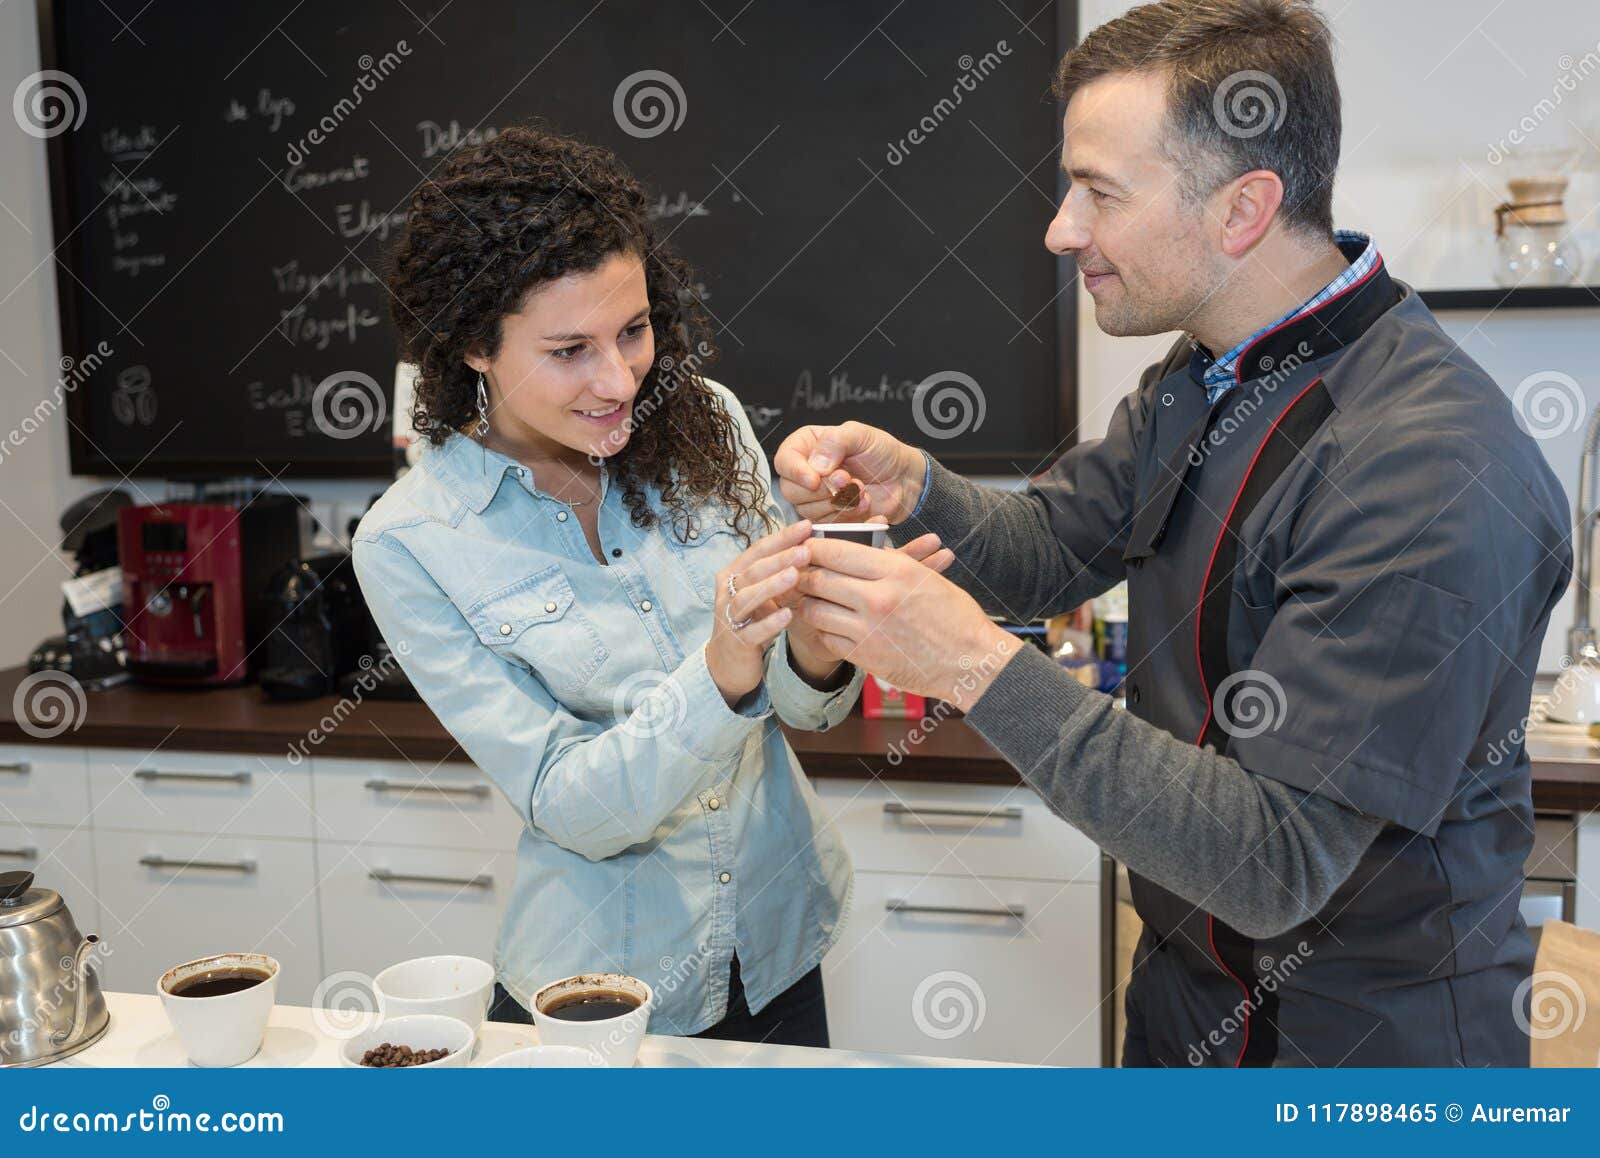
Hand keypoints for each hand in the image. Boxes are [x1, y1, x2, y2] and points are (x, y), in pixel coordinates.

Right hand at [706, 519, 813, 705]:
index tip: (807, 526)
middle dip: (779, 558)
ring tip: (795, 576)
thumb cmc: (751, 621)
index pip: (758, 550)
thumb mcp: (762, 594)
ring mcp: (728, 617)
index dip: (782, 537)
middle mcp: (727, 592)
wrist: (728, 663)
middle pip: (752, 570)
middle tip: (806, 550)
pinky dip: (769, 622)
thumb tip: (811, 547)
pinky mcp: (736, 642)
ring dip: (771, 585)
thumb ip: (778, 573)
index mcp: (734, 574)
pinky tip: (787, 615)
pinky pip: (752, 631)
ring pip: (747, 597)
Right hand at [773, 421, 925, 524]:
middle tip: (848, 480)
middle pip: (791, 490)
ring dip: (838, 502)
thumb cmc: (882, 452)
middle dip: (823, 490)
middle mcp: (806, 472)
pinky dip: (846, 516)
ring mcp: (815, 497)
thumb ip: (835, 441)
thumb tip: (816, 465)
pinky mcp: (828, 517)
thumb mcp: (861, 435)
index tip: (815, 479)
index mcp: (807, 446)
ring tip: (861, 489)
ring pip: (807, 510)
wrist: (903, 479)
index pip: (784, 461)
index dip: (796, 473)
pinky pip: (825, 525)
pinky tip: (863, 503)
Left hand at [794, 536, 1019, 705]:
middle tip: (796, 572)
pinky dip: (824, 629)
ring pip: (816, 610)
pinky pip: (828, 638)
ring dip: (809, 603)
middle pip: (818, 579)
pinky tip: (830, 623)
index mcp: (895, 570)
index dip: (812, 547)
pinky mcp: (864, 656)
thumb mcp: (924, 576)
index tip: (804, 545)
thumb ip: (888, 563)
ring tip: (811, 598)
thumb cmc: (955, 615)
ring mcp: (868, 630)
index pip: (836, 552)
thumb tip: (854, 552)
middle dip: (802, 574)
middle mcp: (877, 598)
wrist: (971, 660)